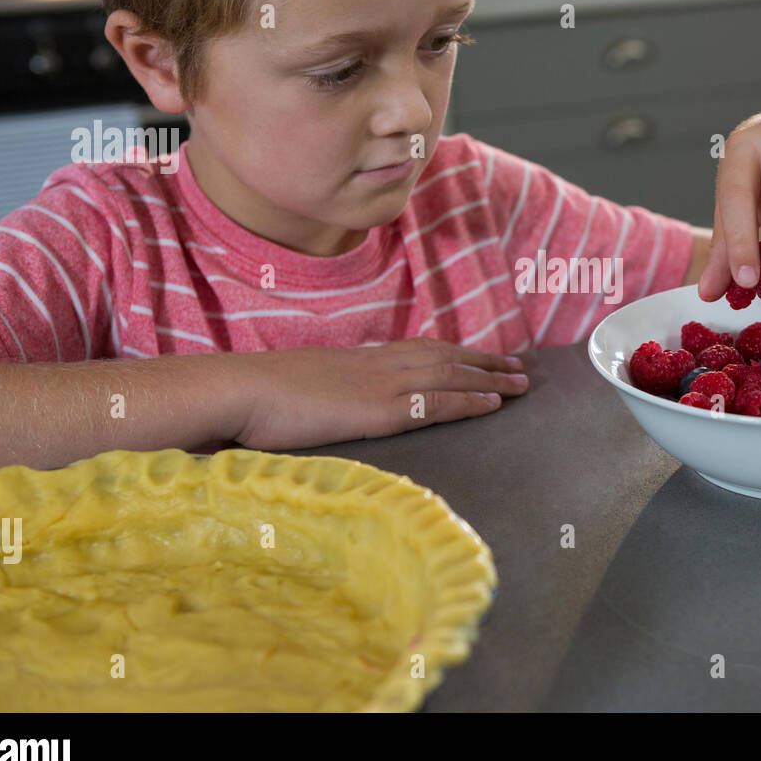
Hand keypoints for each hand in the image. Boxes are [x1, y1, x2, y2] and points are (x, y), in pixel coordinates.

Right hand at [228, 338, 528, 449]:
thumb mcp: (300, 388)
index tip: (482, 357)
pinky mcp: (380, 409)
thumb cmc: (256, 397)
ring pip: (451, 374)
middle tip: (521, 366)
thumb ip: (326, 393)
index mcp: (359, 359)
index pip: (420, 350)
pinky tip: (494, 404)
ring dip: (491, 378)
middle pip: (445, 356)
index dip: (456, 354)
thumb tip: (331, 405)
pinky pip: (436, 401)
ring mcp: (381, 384)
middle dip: (486, 362)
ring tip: (522, 383)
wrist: (237, 390)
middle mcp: (377, 364)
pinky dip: (469, 400)